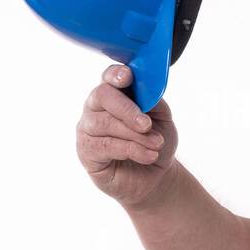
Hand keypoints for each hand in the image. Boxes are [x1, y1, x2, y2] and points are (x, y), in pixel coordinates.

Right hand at [76, 64, 178, 208]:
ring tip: (156, 145)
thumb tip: (147, 90)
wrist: (156, 176)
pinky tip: (148, 156)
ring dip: (134, 135)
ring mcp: (87, 129)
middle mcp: (96, 107)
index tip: (127, 78)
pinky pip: (104, 145)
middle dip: (127, 109)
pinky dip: (131, 150)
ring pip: (105, 123)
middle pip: (102, 96)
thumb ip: (153, 101)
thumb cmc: (155, 142)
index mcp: (115, 93)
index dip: (115, 74)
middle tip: (146, 124)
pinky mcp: (86, 151)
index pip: (109, 76)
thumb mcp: (163, 119)